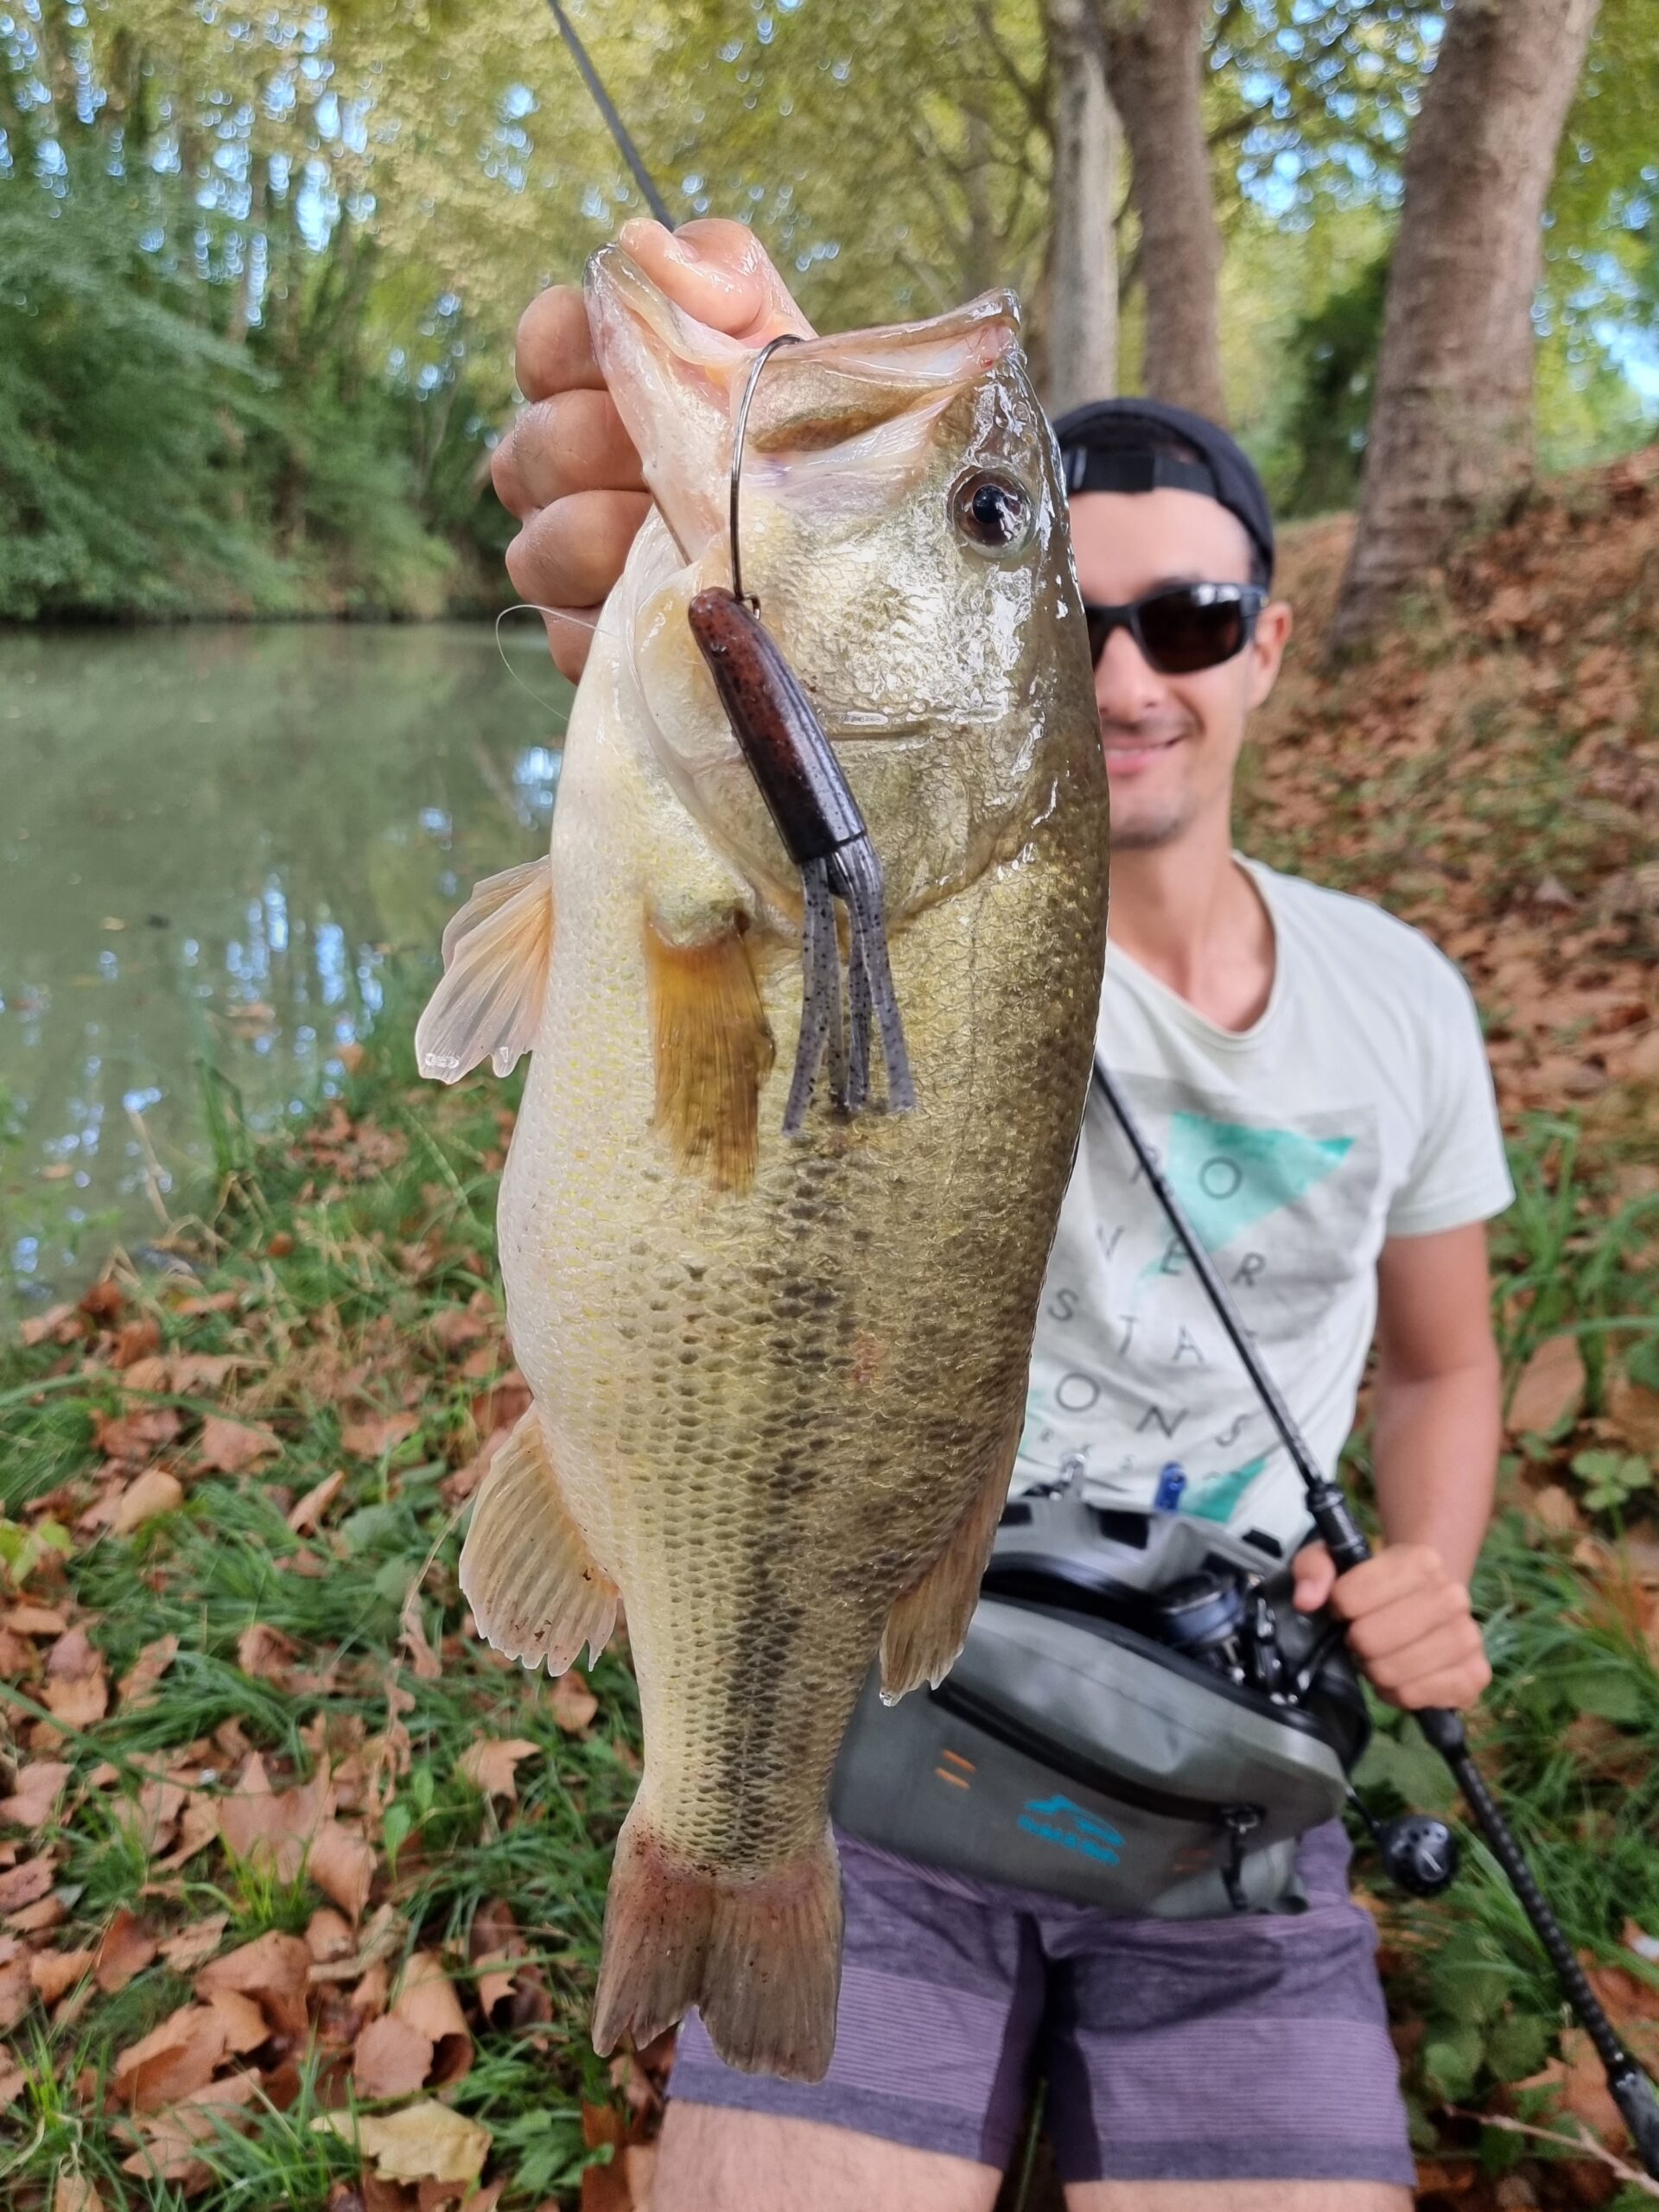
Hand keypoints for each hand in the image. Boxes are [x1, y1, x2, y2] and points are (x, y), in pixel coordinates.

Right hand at [493, 217, 811, 680]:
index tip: (633, 365)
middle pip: (531, 446)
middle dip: (600, 449)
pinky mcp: (594, 643)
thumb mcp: (782, 339)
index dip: (577, 349)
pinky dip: (620, 619)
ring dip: (602, 538)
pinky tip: (674, 603)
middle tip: (670, 460)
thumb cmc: (809, 439)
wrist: (862, 557)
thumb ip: (721, 269)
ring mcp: (571, 559)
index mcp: (603, 380)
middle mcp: (570, 468)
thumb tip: (640, 245)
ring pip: (533, 548)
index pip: (545, 340)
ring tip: (670, 535)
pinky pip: (567, 636)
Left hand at [1292, 1540, 1490, 1710]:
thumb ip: (1314, 1569)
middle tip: (1362, 1636)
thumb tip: (1307, 1600)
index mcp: (1420, 1560)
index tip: (1344, 1608)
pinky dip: (1395, 1693)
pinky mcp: (1475, 1676)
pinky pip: (1414, 1697)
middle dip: (1355, 1642)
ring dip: (1374, 1669)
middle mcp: (1453, 1596)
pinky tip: (1400, 1675)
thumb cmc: (1377, 1582)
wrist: (1428, 1599)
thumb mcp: (1337, 1560)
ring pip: (1391, 1672)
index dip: (1337, 1608)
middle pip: (1369, 1639)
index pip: (1348, 1598)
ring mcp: (1469, 1637)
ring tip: (1380, 1655)